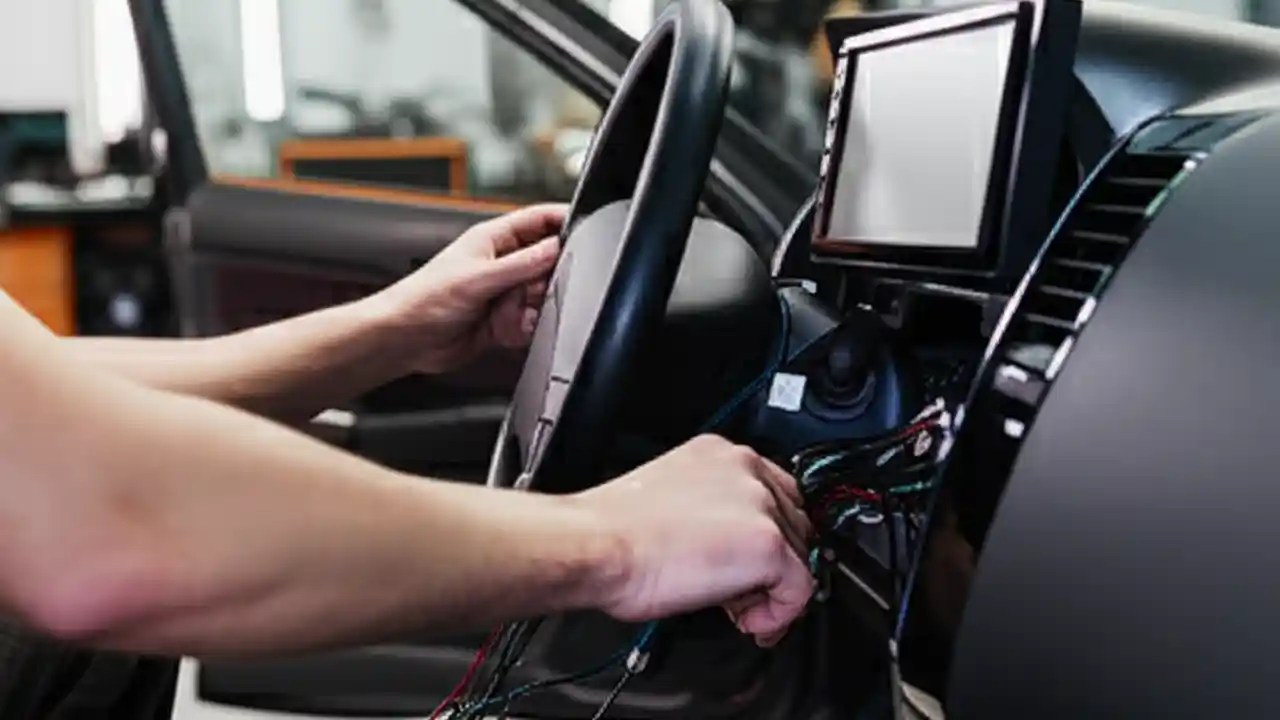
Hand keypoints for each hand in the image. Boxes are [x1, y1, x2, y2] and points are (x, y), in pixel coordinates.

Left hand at [377, 204, 564, 373]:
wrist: (405, 339)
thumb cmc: (424, 299)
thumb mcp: (480, 277)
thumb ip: (522, 264)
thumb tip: (556, 248)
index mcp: (492, 240)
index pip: (537, 220)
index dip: (562, 220)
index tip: (585, 228)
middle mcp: (500, 264)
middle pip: (546, 263)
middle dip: (547, 279)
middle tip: (537, 290)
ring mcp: (502, 292)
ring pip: (540, 295)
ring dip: (533, 308)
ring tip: (512, 314)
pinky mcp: (502, 320)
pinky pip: (530, 322)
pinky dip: (525, 328)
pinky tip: (509, 330)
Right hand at [574, 435, 814, 646]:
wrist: (597, 546)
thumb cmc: (613, 532)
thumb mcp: (671, 499)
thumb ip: (711, 510)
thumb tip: (728, 548)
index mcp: (720, 454)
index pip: (774, 493)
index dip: (767, 536)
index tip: (750, 564)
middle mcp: (746, 471)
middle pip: (793, 524)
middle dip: (772, 567)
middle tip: (742, 595)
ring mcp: (760, 505)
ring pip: (799, 555)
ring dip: (773, 591)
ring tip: (738, 611)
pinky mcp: (767, 544)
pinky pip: (800, 588)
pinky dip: (779, 614)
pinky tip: (748, 621)